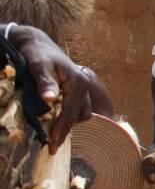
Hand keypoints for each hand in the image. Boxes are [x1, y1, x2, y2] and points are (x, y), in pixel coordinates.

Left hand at [8, 25, 91, 149]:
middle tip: (52, 144)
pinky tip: (56, 123)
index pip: (72, 111)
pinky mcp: (76, 91)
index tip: (53, 142)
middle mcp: (84, 86)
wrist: (36, 44)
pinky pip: (76, 109)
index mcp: (79, 81)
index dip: (63, 128)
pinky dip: (68, 117)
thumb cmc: (36, 53)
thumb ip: (45, 81)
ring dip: (68, 123)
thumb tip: (50, 99)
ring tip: (53, 134)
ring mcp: (82, 89)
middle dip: (67, 129)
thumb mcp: (37, 65)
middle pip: (80, 115)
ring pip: (81, 114)